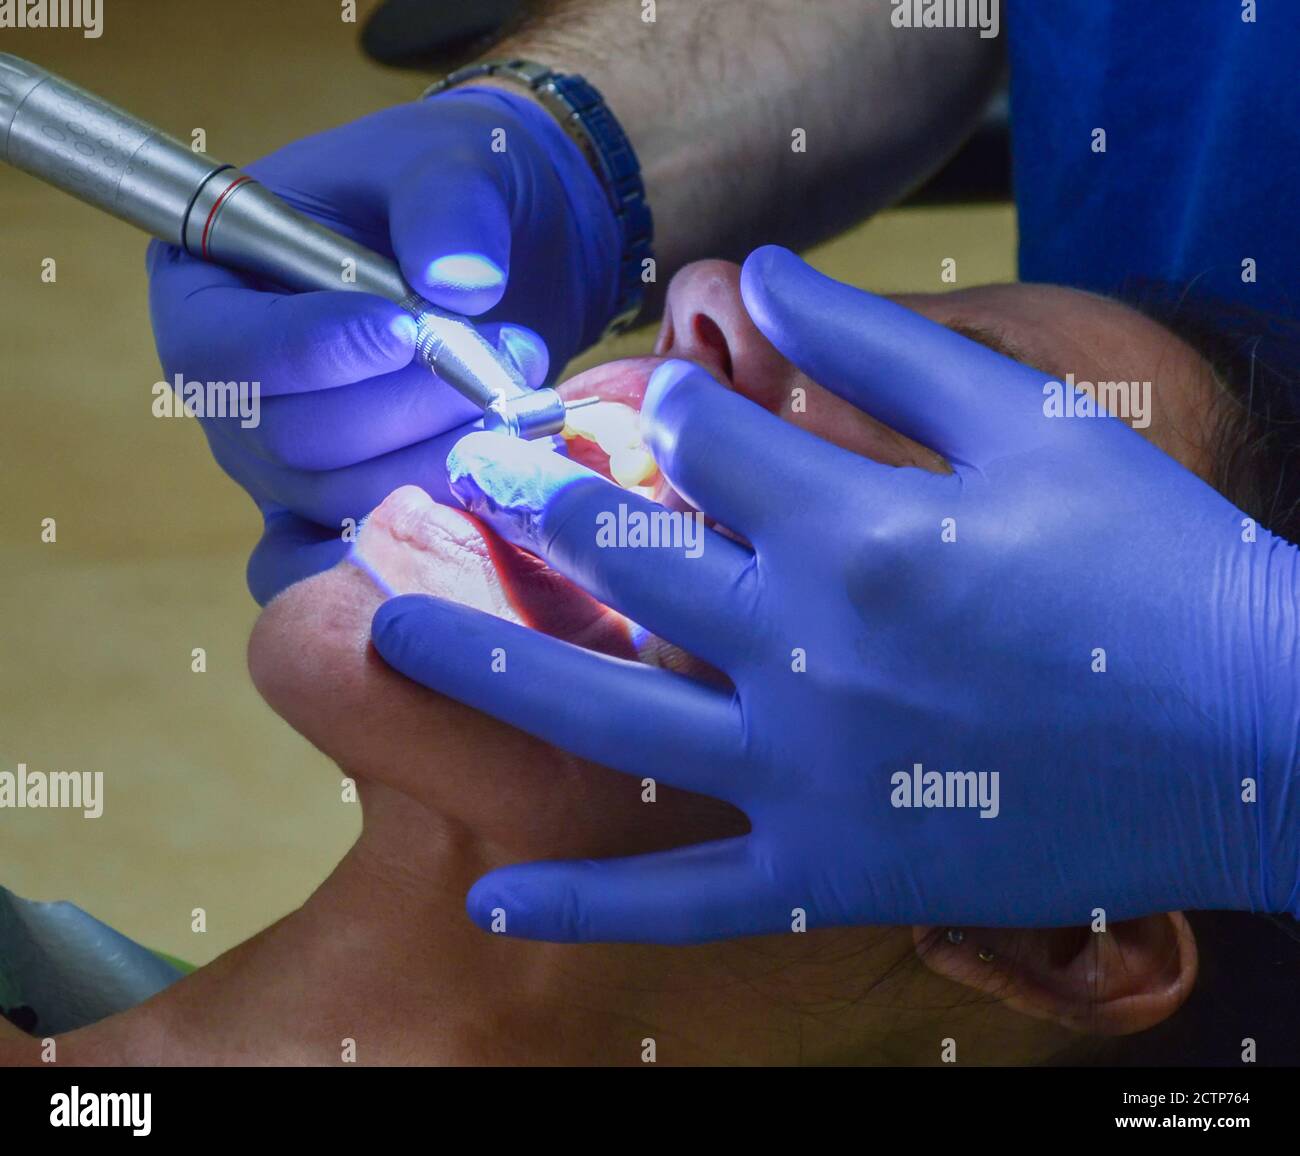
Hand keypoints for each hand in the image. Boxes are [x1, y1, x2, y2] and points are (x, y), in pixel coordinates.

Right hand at [147, 90, 620, 602]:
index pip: (228, 351)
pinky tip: (504, 481)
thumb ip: (448, 205)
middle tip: (505, 362)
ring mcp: (283, 459)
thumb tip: (460, 282)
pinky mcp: (346, 502)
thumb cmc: (447, 190)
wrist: (505, 250)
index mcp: (207, 289)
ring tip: (523, 402)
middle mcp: (232, 390)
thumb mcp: (447, 162)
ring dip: (441, 458)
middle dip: (407, 408)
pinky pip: (373, 537)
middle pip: (291, 437)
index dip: (316, 352)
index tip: (408, 329)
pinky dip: (441, 517)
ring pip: (342, 496)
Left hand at [371, 246, 1299, 942]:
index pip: (702, 442)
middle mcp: (812, 653)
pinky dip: (585, 906)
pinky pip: (686, 902)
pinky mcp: (833, 874)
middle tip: (475, 471)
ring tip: (386, 627)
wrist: (1253, 732)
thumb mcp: (1029, 420)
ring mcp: (812, 778)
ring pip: (608, 719)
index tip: (664, 406)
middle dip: (543, 499)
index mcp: (858, 532)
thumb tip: (757, 274)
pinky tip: (490, 898)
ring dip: (488, 663)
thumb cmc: (1152, 559)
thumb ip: (879, 341)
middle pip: (627, 558)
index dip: (670, 406)